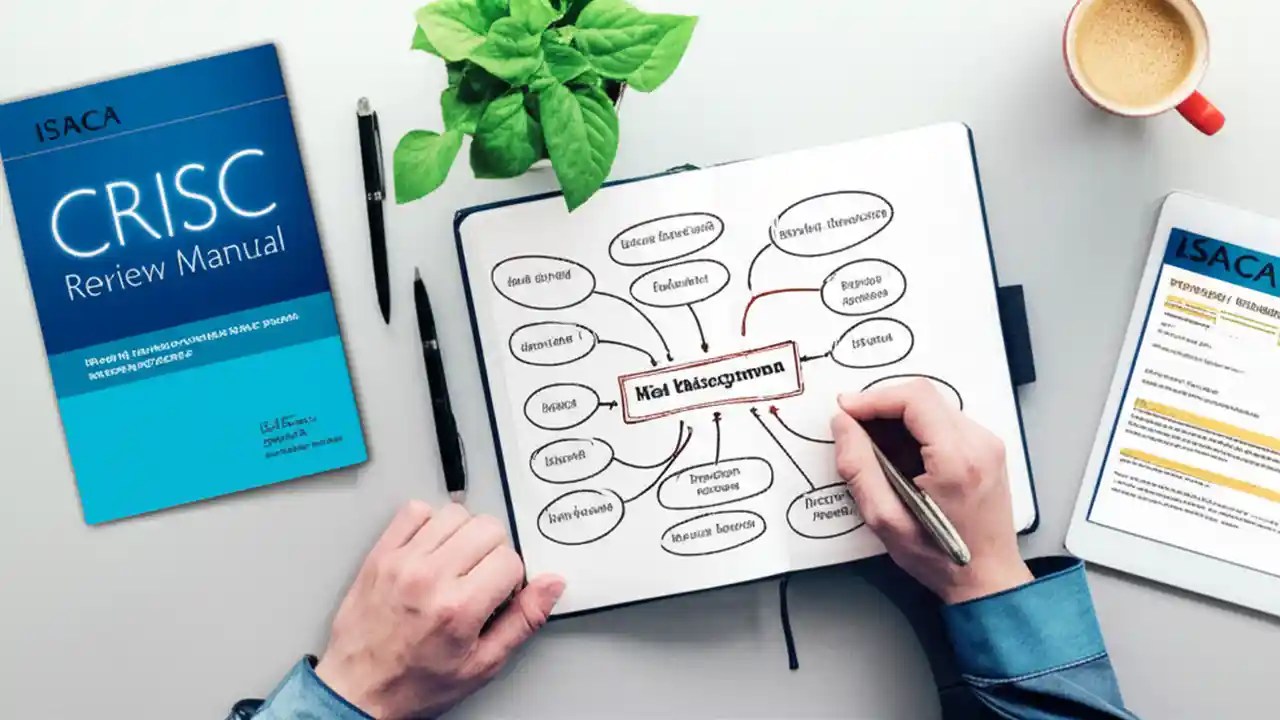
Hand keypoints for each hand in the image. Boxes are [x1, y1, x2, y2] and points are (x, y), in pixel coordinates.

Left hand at [315, 501, 564, 718]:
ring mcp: (402, 562)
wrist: (357, 689)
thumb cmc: (415, 682)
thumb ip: (523, 620)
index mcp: (459, 609)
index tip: (500, 592)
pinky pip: (414, 511)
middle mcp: (430, 579)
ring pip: (455, 513)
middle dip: (494, 551)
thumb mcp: (482, 664)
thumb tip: (551, 585)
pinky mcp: (381, 554)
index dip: (513, 577)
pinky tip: (432, 550)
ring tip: (457, 562)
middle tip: (481, 577)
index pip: (510, 559)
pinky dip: (430, 523)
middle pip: (488, 528)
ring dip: (465, 534)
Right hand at [831, 381, 1032, 603]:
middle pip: (924, 397)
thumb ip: (858, 467)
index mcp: (957, 460)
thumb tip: (843, 425)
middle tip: (853, 428)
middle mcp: (980, 444)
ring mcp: (988, 445)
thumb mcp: (885, 519)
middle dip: (882, 406)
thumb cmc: (940, 558)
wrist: (987, 579)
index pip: (915, 399)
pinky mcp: (987, 450)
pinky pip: (945, 422)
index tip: (846, 410)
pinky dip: (916, 429)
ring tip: (875, 447)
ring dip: (898, 418)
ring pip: (933, 407)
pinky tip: (900, 455)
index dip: (873, 398)